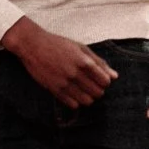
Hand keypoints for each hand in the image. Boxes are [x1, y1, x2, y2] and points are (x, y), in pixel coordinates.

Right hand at [1, 17, 115, 107]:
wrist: (33, 45)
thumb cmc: (58, 44)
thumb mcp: (80, 48)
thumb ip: (99, 62)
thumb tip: (115, 76)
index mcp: (84, 61)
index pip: (105, 81)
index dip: (105, 81)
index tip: (99, 78)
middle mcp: (75, 73)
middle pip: (97, 92)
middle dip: (98, 90)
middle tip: (91, 84)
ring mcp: (64, 83)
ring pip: (87, 101)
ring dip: (88, 97)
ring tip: (83, 89)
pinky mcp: (54, 90)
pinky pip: (72, 104)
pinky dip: (76, 101)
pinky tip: (73, 93)